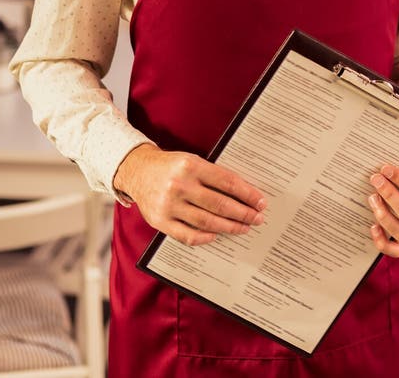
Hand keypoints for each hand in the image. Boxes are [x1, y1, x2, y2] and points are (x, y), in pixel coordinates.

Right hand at [114, 143, 265, 246]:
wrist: (138, 171)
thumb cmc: (172, 166)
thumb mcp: (192, 161)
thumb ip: (213, 175)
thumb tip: (243, 193)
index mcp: (191, 166)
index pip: (227, 182)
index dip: (247, 193)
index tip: (260, 201)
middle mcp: (180, 185)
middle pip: (220, 204)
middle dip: (243, 213)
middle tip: (258, 218)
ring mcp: (169, 205)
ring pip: (207, 221)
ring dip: (229, 227)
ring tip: (244, 228)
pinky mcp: (160, 221)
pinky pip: (188, 235)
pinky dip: (205, 237)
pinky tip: (217, 235)